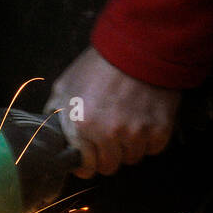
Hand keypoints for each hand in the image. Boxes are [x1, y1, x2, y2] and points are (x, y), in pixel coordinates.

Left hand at [47, 47, 180, 178]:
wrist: (139, 45)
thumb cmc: (99, 64)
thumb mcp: (65, 85)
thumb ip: (55, 113)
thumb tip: (52, 134)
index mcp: (81, 125)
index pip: (85, 167)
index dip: (86, 164)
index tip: (88, 157)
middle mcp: (108, 134)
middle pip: (109, 166)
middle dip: (107, 156)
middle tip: (108, 139)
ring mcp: (136, 133)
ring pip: (132, 158)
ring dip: (129, 147)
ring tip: (127, 124)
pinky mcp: (160, 129)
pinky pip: (153, 148)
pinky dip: (149, 139)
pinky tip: (144, 120)